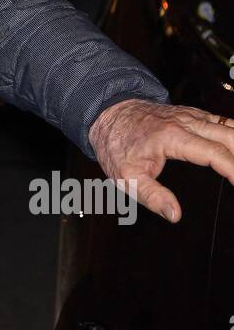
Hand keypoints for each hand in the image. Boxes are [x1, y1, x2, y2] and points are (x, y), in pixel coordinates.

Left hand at [88, 98, 233, 223]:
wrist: (108, 114)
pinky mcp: (193, 114)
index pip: (214, 153)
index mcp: (173, 137)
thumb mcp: (126, 177)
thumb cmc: (117, 145)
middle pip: (230, 134)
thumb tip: (175, 215)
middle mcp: (187, 122)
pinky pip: (222, 121)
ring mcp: (192, 115)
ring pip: (229, 125)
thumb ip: (152, 197)